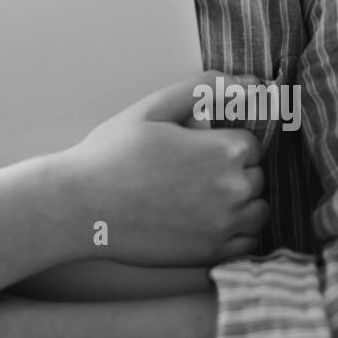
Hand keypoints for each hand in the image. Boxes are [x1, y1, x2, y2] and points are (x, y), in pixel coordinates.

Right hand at [62, 70, 267, 267]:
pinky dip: (233, 232)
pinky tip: (202, 221)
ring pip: (257, 210)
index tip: (196, 149)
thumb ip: (206, 88)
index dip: (223, 143)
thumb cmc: (113, 154)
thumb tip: (250, 82)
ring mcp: (224, 227)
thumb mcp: (155, 107)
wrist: (81, 206)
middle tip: (188, 171)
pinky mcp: (212, 254)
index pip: (250, 144)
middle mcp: (233, 191)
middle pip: (255, 176)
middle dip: (231, 171)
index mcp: (224, 151)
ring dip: (239, 202)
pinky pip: (246, 243)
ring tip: (197, 195)